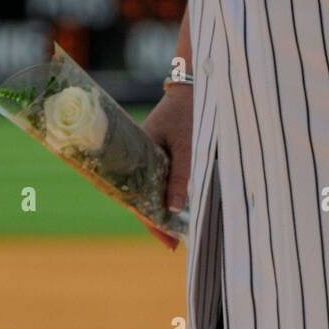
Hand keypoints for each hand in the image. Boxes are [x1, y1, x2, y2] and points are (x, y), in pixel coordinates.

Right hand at [142, 84, 193, 250]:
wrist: (191, 86)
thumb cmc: (187, 112)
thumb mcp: (187, 145)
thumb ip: (181, 176)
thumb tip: (172, 209)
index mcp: (138, 153)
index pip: (138, 196)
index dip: (152, 221)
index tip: (166, 242)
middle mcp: (138, 156)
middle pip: (142, 195)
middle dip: (156, 219)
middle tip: (172, 243)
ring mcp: (148, 154)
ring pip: (150, 187)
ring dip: (161, 207)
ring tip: (176, 231)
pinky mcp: (158, 151)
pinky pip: (159, 177)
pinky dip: (167, 192)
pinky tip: (176, 205)